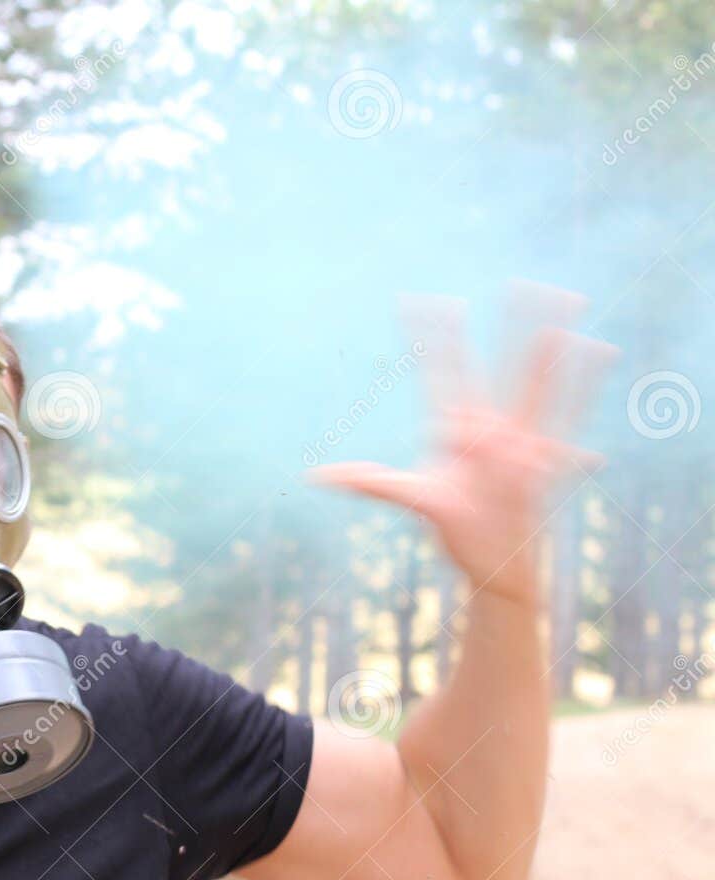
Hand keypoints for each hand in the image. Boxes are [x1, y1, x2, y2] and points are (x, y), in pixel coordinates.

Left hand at [309, 291, 616, 607]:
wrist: (491, 557)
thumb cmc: (453, 525)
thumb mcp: (410, 497)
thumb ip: (368, 481)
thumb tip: (317, 476)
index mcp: (454, 425)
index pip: (442, 371)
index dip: (432, 338)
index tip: (418, 301)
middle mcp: (489, 423)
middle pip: (495, 364)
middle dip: (508, 325)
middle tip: (524, 283)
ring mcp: (518, 438)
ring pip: (533, 383)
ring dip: (547, 352)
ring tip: (564, 311)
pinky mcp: (540, 460)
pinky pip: (563, 419)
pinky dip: (579, 389)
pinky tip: (600, 357)